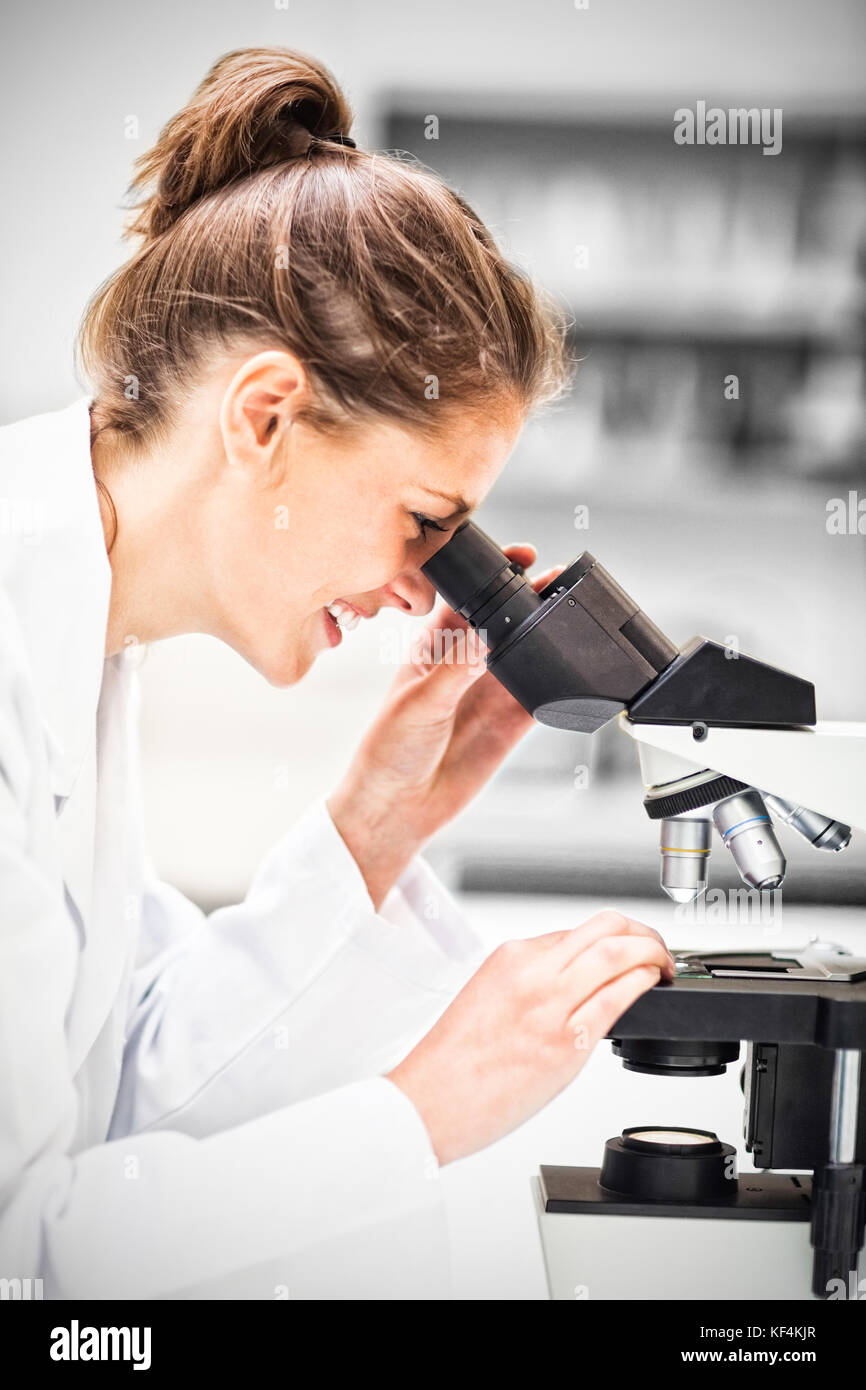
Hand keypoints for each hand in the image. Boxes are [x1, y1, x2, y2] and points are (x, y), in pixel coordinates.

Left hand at [327, 544, 560, 908]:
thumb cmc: (389, 750)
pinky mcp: (512, 721)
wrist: (399, 808)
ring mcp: (491, 690)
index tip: (520, 557)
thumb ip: (455, 669)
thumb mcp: (419, 703)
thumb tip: (486, 634)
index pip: (469, 597)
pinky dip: (561, 677)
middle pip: (506, 617)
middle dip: (531, 594)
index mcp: (434, 646)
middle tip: (555, 579)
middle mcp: (466, 663)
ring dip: (550, 630)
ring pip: (529, 649)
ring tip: (571, 609)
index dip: (494, 573)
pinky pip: (544, 692)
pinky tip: (575, 663)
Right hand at [387, 911, 675, 1164]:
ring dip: (652, 952)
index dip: (611, 940)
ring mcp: (551, 1004)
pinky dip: (644, 981)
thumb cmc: (452, 1061)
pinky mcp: (566, 1041)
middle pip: (605, 927)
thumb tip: (571, 981)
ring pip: (618, 952)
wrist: (429, 1101)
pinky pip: (617, 996)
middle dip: (641, 933)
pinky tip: (652, 985)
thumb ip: (528, 981)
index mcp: (510, 957)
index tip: (624, 954)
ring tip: (662, 966)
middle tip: (655, 950)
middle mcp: (532, 971)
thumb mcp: (486, 996)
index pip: (577, 932)